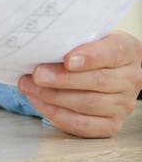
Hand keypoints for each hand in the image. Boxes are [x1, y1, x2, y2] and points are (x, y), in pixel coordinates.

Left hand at [18, 30, 141, 137]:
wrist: (107, 70)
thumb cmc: (93, 50)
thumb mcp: (89, 36)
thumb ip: (74, 40)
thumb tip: (42, 45)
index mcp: (128, 51)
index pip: (112, 52)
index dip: (89, 57)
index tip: (67, 59)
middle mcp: (130, 79)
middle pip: (97, 81)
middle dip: (62, 79)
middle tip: (37, 75)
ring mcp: (123, 105)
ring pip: (87, 104)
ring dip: (53, 97)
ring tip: (30, 87)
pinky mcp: (111, 125)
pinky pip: (82, 124)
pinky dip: (56, 114)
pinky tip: (40, 101)